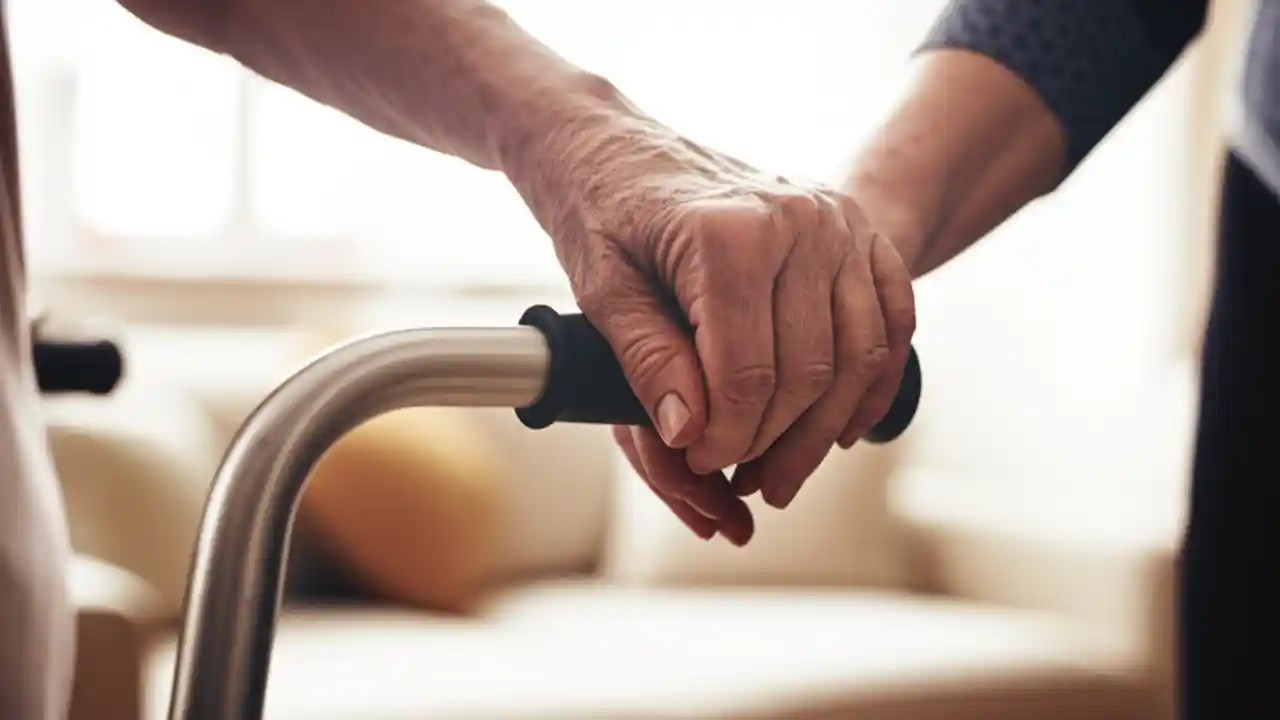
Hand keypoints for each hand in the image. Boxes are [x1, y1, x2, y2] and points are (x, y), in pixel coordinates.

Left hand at [504, 92, 914, 542]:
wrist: (626, 151)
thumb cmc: (607, 217)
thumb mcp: (604, 289)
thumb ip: (648, 360)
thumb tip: (689, 434)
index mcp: (729, 234)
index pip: (746, 372)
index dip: (726, 437)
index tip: (700, 464)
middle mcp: (798, 221)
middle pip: (808, 371)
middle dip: (773, 443)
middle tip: (739, 479)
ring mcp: (839, 222)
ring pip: (857, 356)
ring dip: (825, 429)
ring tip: (783, 473)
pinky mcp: (860, 231)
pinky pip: (891, 321)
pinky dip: (873, 382)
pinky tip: (842, 428)